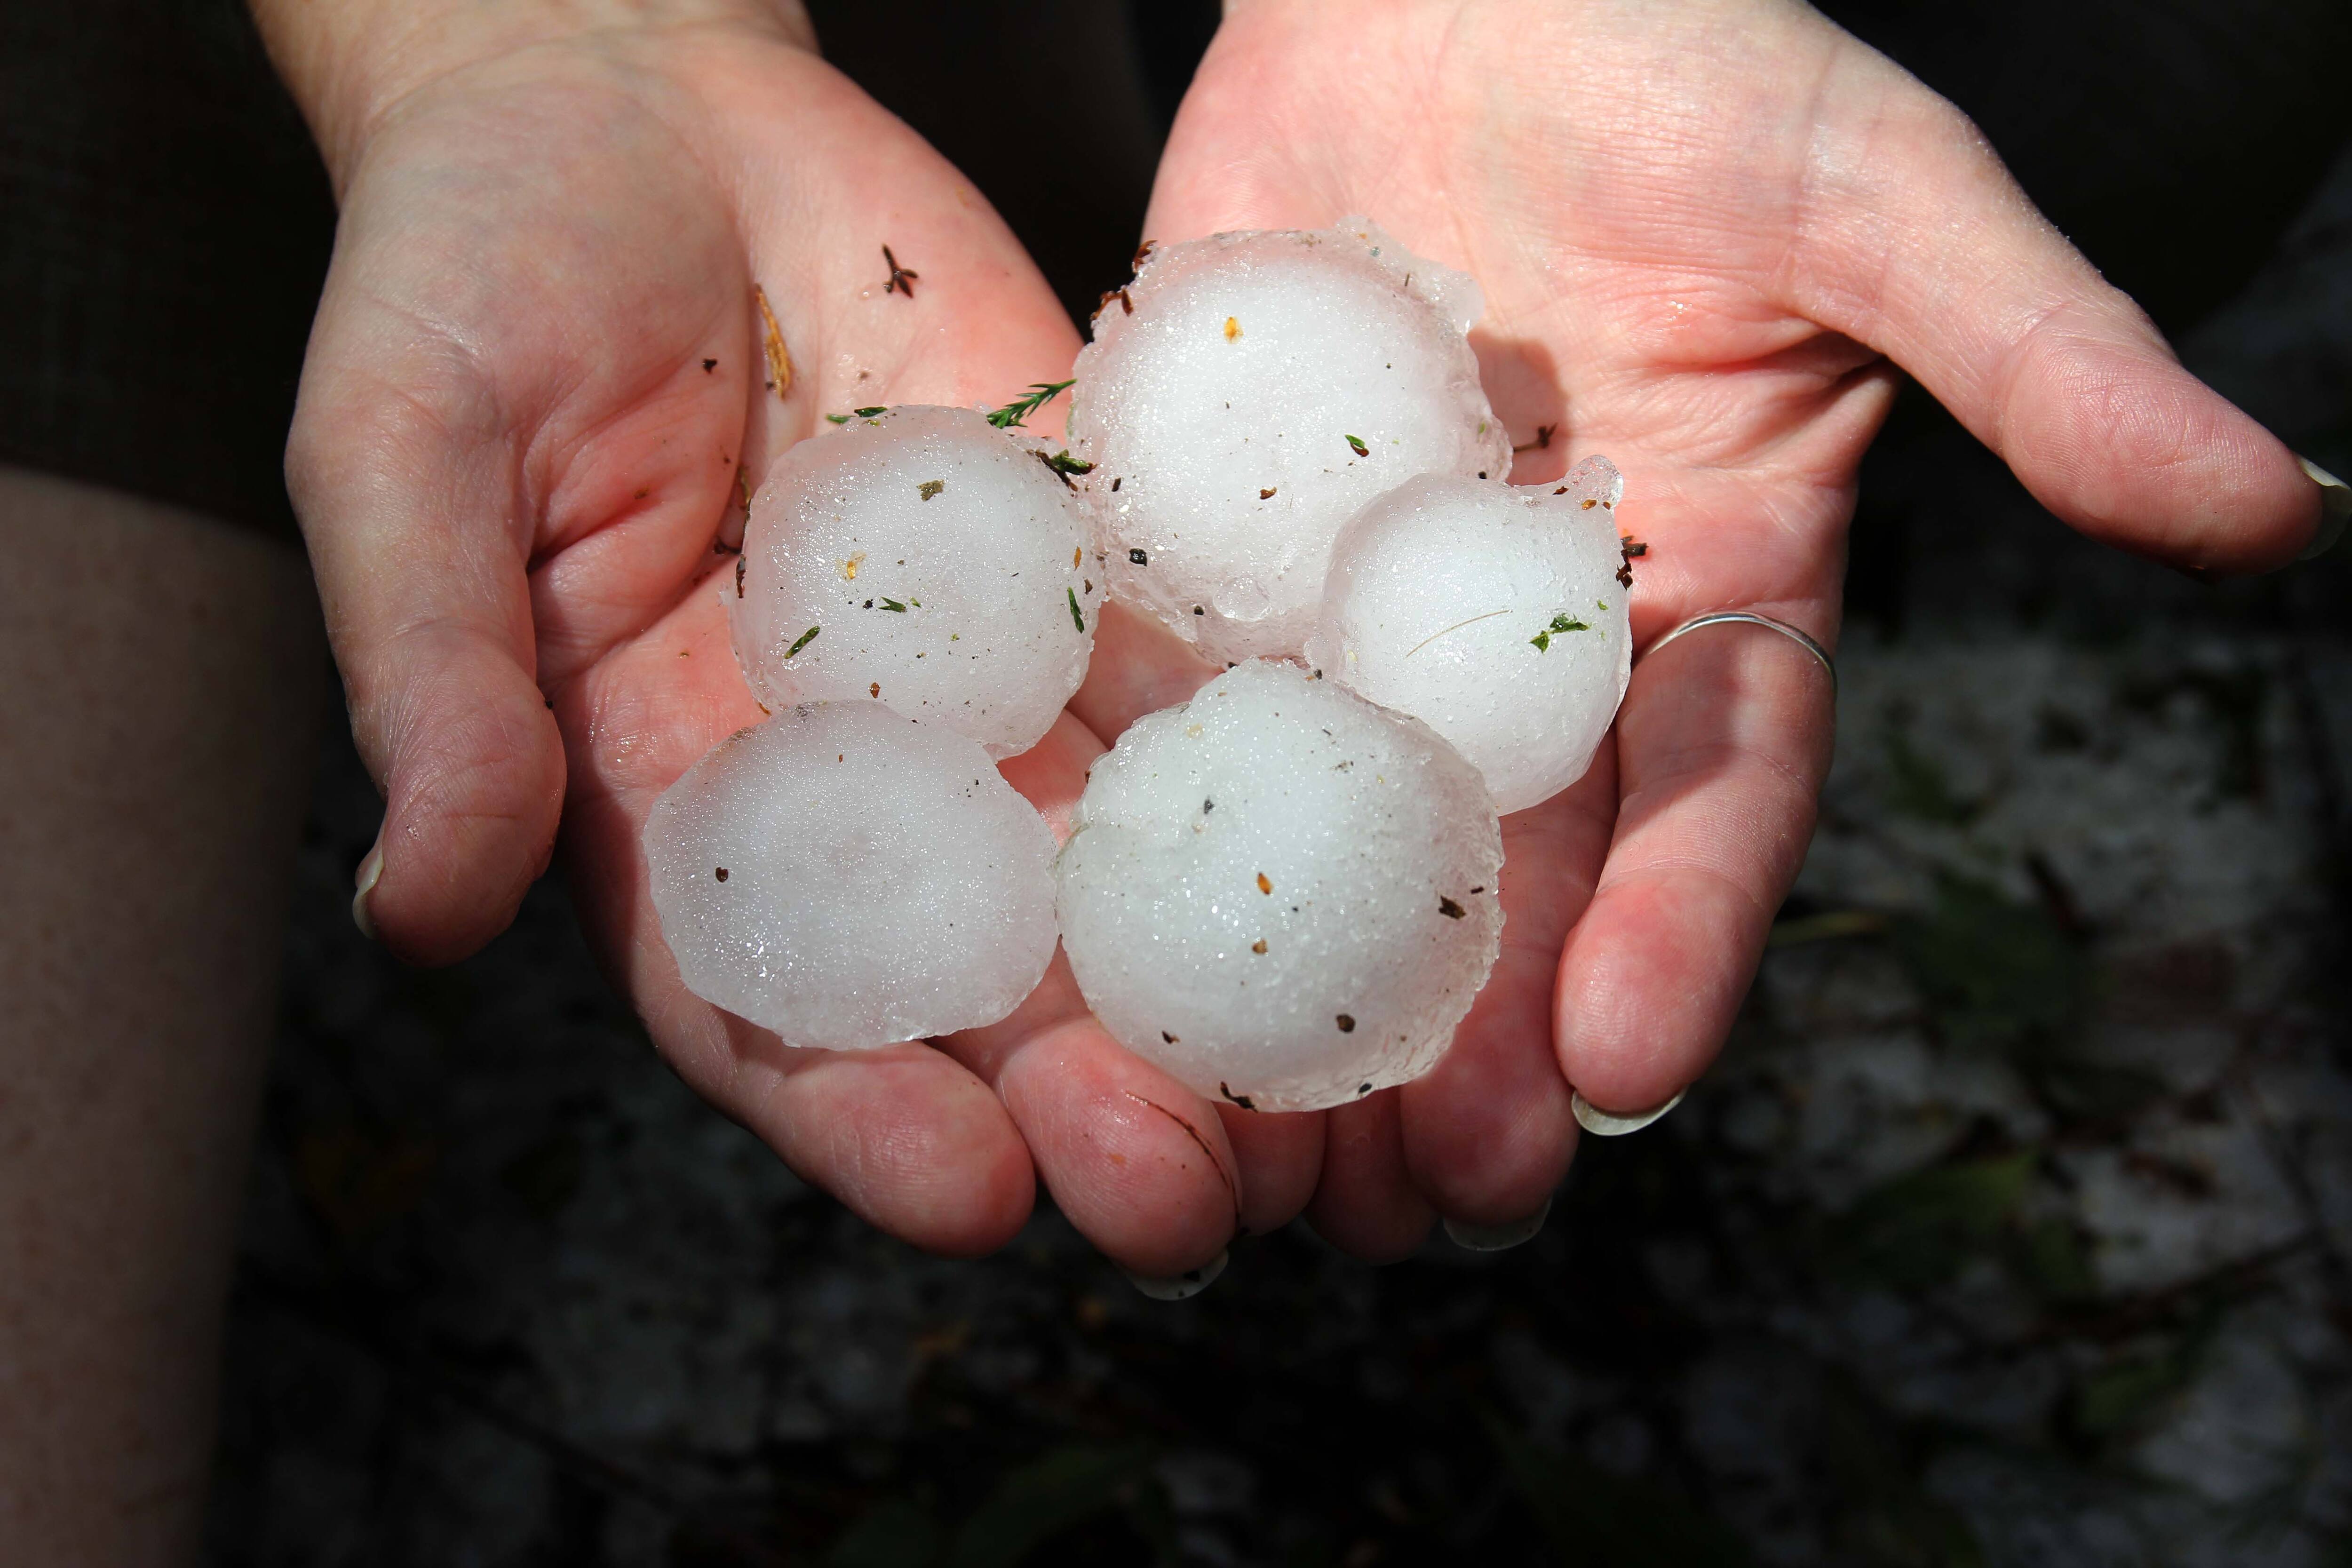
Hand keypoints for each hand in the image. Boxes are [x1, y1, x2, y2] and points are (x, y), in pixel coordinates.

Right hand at [272, 0, 1266, 1274]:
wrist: (636, 102)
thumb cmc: (470, 271)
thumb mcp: (404, 460)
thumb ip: (435, 680)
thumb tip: (417, 911)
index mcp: (674, 795)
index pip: (769, 1001)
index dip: (861, 1113)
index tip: (972, 1203)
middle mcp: (857, 773)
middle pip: (979, 974)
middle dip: (1084, 1100)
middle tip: (1200, 1211)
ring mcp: (991, 673)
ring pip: (1121, 858)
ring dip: (1224, 982)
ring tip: (1329, 1101)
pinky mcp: (1096, 560)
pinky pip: (1203, 667)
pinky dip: (1296, 753)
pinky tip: (1397, 840)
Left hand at [1124, 0, 2326, 1258]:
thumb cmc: (1686, 44)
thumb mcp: (1870, 193)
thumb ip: (2040, 358)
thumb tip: (2278, 508)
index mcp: (1697, 601)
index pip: (1706, 802)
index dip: (1680, 937)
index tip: (1625, 1069)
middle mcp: (1521, 647)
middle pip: (1510, 876)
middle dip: (1473, 1042)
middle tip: (1422, 1201)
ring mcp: (1354, 615)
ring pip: (1330, 838)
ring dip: (1293, 1001)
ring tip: (1248, 1164)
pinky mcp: (1208, 557)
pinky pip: (1167, 701)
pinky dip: (1129, 822)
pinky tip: (1083, 954)